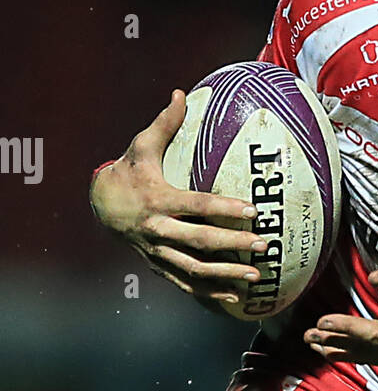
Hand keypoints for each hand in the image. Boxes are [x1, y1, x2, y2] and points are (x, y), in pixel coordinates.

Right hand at [90, 90, 265, 303]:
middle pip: (200, 242)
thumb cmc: (128, 172)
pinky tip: (235, 297)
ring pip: (194, 269)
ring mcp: (158, 252)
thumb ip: (164, 123)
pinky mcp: (158, 267)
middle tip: (263, 246)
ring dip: (225, 275)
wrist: (100, 206)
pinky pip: (185, 283)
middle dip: (233, 246)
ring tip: (255, 277)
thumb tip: (182, 92)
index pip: (197, 206)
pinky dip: (209, 293)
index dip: (225, 209)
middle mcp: (158, 230)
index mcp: (158, 199)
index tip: (253, 211)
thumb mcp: (140, 146)